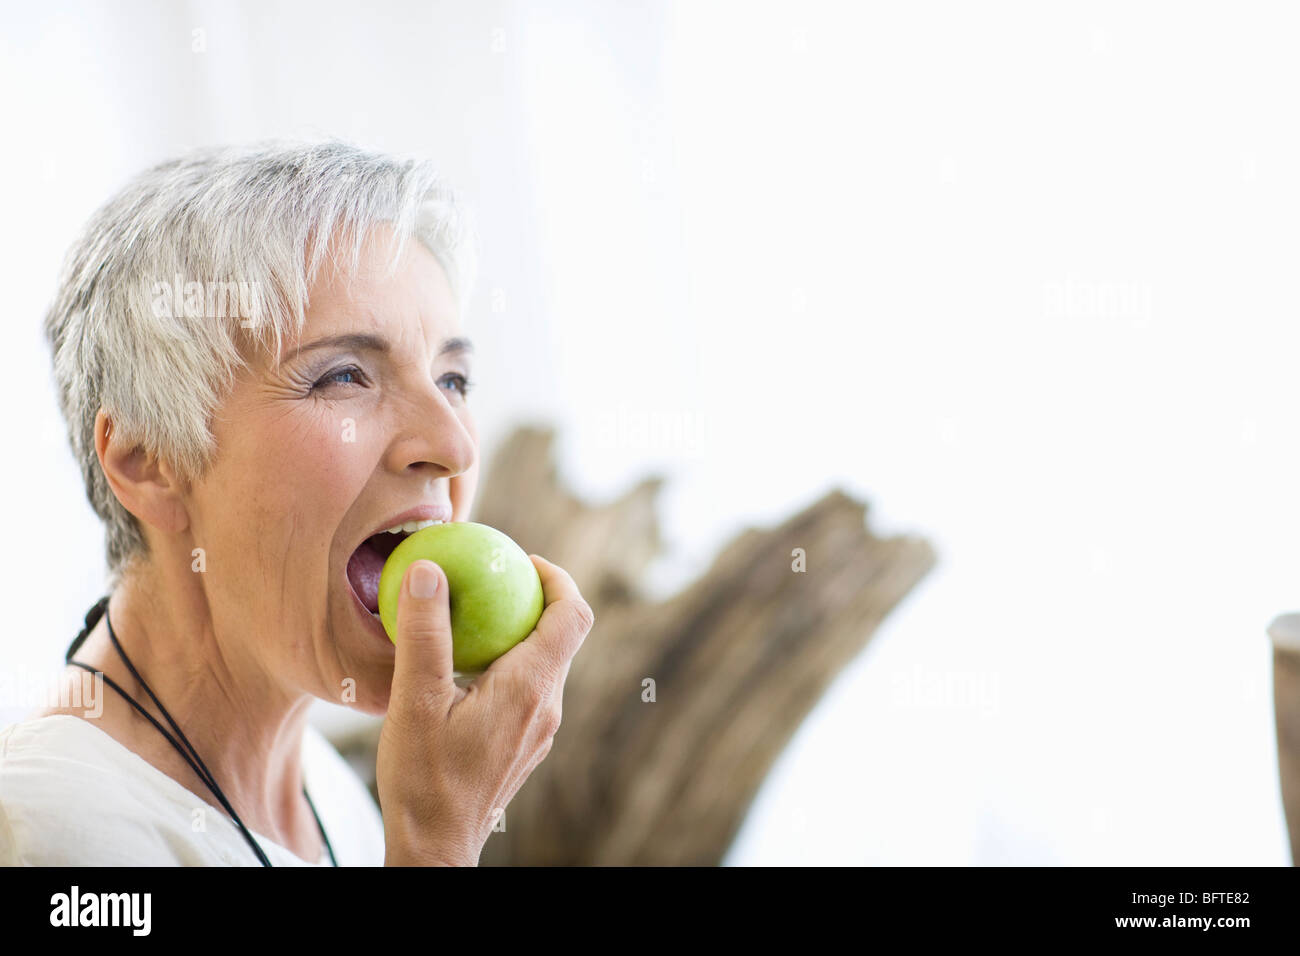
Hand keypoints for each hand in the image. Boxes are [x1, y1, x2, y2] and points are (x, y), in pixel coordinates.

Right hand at [376, 554, 593, 865]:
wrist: (435, 849)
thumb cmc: (424, 780)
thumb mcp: (415, 701)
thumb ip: (424, 633)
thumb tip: (431, 569)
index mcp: (531, 687)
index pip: (573, 614)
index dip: (556, 577)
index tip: (520, 560)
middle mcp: (547, 707)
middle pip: (561, 635)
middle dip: (532, 600)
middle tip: (488, 581)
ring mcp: (540, 729)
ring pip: (544, 663)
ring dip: (517, 634)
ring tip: (469, 621)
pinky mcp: (525, 744)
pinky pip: (529, 689)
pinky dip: (507, 665)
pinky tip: (462, 671)